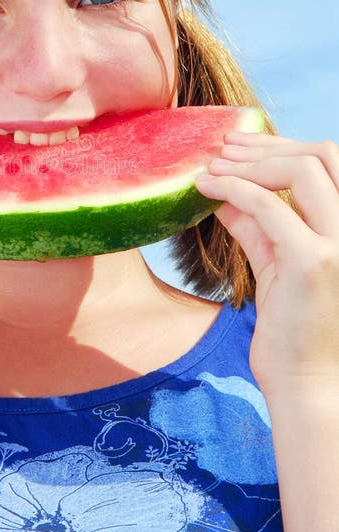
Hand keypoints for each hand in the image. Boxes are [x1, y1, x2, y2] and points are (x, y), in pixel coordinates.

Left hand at [196, 132, 338, 394]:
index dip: (284, 144)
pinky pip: (269, 207)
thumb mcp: (276, 264)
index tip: (240, 146)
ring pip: (302, 169)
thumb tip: (224, 193)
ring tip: (210, 169)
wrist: (308, 387)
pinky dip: (234, 188)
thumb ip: (256, 226)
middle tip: (223, 150)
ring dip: (249, 162)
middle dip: (269, 145)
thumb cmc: (293, 330)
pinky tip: (205, 189)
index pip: (331, 161)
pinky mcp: (312, 263)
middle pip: (324, 154)